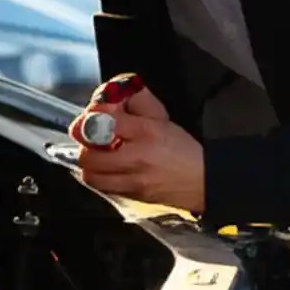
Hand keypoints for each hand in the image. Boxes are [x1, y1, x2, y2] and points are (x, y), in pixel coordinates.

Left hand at [69, 86, 205, 212]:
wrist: (204, 181)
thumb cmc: (184, 149)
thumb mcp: (161, 118)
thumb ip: (137, 103)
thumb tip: (114, 94)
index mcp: (146, 131)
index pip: (103, 121)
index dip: (92, 117)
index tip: (92, 116)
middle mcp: (136, 157)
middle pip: (89, 152)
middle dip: (84, 143)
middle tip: (90, 137)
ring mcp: (133, 180)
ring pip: (91, 174)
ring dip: (89, 163)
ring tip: (97, 154)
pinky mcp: (132, 195)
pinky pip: (103, 187)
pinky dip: (99, 177)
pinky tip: (107, 169)